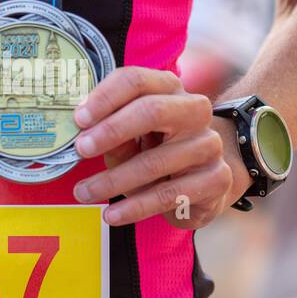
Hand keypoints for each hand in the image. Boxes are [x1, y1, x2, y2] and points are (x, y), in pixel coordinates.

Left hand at [70, 67, 246, 228]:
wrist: (207, 181)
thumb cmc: (158, 151)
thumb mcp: (132, 137)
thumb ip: (111, 132)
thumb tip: (82, 134)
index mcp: (169, 89)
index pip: (136, 81)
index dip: (105, 98)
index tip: (79, 120)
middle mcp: (194, 110)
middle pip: (152, 110)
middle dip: (111, 130)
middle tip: (80, 149)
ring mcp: (209, 144)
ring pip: (155, 162)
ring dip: (112, 181)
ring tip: (83, 192)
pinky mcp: (217, 178)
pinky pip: (169, 195)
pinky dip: (135, 208)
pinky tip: (112, 216)